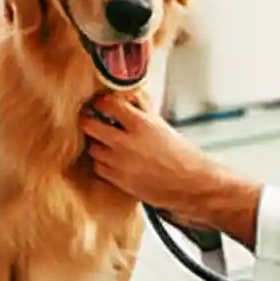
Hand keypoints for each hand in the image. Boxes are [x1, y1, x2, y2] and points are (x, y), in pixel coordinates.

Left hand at [79, 94, 221, 217]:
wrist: (190, 184)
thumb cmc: (181, 155)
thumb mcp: (161, 125)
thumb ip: (142, 109)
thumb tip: (128, 96)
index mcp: (140, 124)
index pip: (108, 104)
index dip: (102, 101)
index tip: (101, 103)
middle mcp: (127, 143)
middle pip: (90, 125)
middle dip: (89, 120)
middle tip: (92, 119)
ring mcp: (120, 163)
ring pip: (93, 148)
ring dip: (97, 143)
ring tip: (105, 141)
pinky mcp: (119, 181)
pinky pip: (98, 167)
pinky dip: (102, 162)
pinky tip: (111, 159)